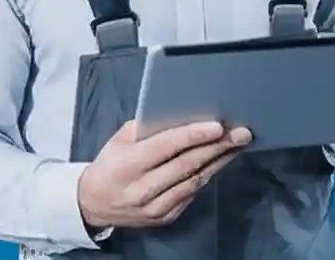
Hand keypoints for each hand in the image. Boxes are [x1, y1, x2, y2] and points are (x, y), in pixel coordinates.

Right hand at [78, 120, 251, 228]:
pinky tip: (219, 162)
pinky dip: (206, 176)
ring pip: (194, 181)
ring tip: (236, 145)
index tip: (218, 126)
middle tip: (241, 133)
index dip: (193, 136)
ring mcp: (156, 207)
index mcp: (129, 165)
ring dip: (218, 161)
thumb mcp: (119, 140)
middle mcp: (143, 189)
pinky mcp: (165, 217)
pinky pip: (191, 193)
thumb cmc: (110, 164)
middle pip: (187, 165)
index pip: (166, 147)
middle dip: (217, 147)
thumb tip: (181, 116)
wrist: (94, 204)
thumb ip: (147, 129)